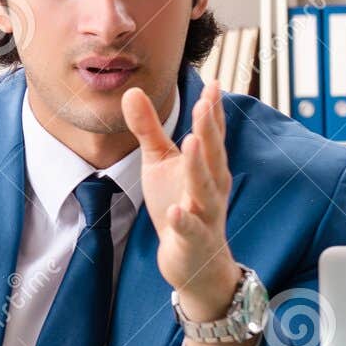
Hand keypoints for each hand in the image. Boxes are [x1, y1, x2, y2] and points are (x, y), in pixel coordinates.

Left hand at [121, 79, 239, 318]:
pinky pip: (189, 230)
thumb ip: (149, 129)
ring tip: (192, 142)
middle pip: (213, 155)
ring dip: (199, 167)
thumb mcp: (160, 163)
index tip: (212, 83)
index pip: (212, 134)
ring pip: (205, 189)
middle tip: (205, 102)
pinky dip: (184, 221)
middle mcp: (212, 187)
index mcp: (208, 166)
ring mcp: (205, 214)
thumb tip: (131, 90)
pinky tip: (175, 212)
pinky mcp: (193, 240)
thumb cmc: (179, 204)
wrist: (193, 262)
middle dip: (210, 129)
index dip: (212, 110)